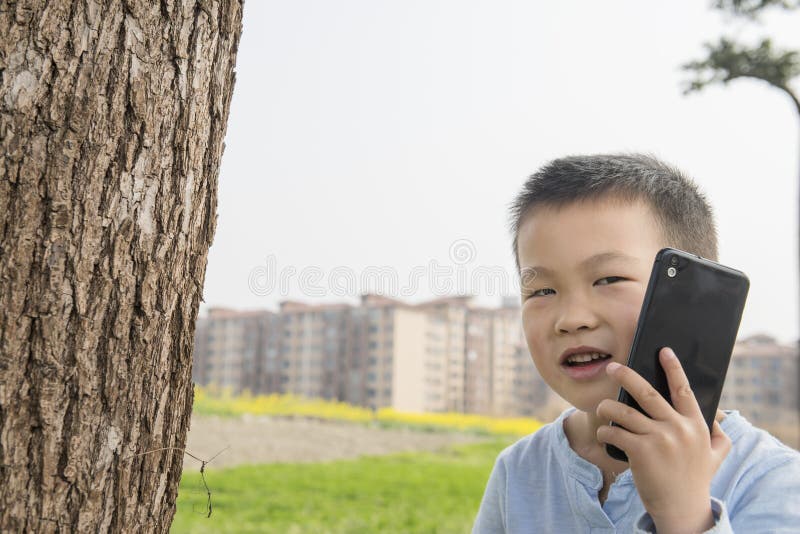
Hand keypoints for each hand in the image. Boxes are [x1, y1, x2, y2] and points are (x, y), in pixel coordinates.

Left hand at [596, 347, 731, 533]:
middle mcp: (678, 428)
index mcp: (696, 425)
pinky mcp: (641, 451)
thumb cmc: (696, 480)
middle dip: (627, 375)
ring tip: (602, 407)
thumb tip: (716, 412)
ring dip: (607, 407)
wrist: (682, 509)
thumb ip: (718, 433)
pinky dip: (605, 431)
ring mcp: (659, 439)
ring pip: (624, 411)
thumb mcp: (716, 455)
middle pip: (648, 393)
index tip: (663, 350)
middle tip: (612, 366)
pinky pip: (615, 432)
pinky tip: (604, 433)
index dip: (673, 368)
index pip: (683, 390)